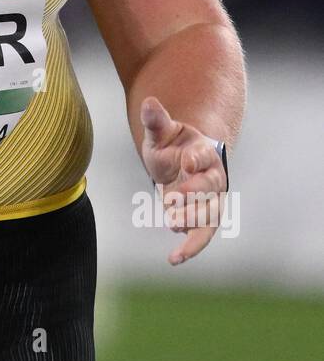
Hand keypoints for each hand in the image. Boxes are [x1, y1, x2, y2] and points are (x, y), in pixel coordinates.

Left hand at [139, 96, 226, 265]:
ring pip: (210, 215)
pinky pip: (200, 235)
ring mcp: (210, 200)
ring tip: (172, 226)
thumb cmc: (172, 144)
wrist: (183, 161)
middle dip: (193, 194)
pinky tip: (174, 259)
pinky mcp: (202, 218)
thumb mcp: (161, 132)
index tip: (185, 163)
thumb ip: (156, 120)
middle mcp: (213, 177)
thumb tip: (148, 102)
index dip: (196, 159)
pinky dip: (190, 247)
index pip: (203, 156)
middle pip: (210, 187)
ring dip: (193, 223)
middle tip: (171, 199)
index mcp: (203, 152)